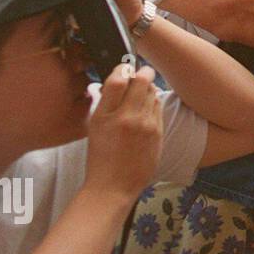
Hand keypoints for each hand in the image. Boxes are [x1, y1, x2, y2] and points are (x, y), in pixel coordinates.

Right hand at [83, 63, 162, 201]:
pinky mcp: (158, 132)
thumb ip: (105, 104)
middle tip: (142, 72)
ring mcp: (145, 125)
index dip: (122, 69)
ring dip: (149, 88)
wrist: (113, 186)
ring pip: (153, 93)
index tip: (124, 68)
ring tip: (143, 91)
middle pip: (141, 81)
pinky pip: (158, 108)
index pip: (117, 80)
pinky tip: (147, 107)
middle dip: (143, 73)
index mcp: (104, 116)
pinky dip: (154, 103)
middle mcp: (126, 118)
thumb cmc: (100, 157)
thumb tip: (117, 82)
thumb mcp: (95, 127)